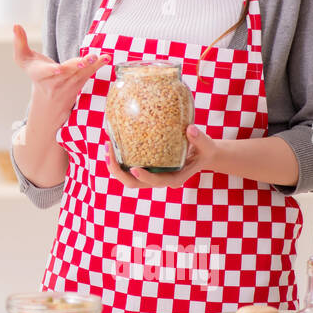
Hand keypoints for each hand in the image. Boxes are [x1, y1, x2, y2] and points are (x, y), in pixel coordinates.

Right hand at [12, 24, 108, 124]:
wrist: (48, 102)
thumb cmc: (36, 73)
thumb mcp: (23, 60)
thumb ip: (19, 43)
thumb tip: (15, 25)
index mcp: (40, 74)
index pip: (45, 73)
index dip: (51, 71)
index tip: (58, 69)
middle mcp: (55, 81)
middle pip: (66, 73)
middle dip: (75, 67)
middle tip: (84, 60)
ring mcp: (69, 84)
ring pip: (80, 74)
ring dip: (91, 65)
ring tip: (98, 56)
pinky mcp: (80, 83)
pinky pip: (89, 74)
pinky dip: (98, 65)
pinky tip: (107, 57)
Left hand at [104, 124, 218, 189]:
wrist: (201, 154)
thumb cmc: (203, 150)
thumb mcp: (206, 145)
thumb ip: (199, 139)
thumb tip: (190, 129)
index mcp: (175, 178)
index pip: (157, 181)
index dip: (144, 177)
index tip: (133, 168)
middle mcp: (160, 179)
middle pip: (135, 184)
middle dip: (119, 172)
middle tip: (110, 153)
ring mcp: (151, 175)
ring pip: (128, 178)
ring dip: (115, 166)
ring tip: (107, 148)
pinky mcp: (146, 168)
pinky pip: (128, 168)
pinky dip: (119, 159)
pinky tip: (113, 144)